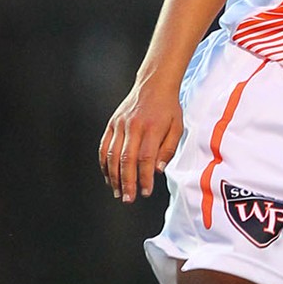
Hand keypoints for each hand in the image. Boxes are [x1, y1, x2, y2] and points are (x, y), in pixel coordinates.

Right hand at [99, 78, 183, 201]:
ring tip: (118, 192)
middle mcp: (133, 126)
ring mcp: (120, 124)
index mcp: (152, 127)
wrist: (153, 84)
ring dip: (113, 176)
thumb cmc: (168, 108)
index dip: (144, 178)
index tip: (145, 192)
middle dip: (127, 182)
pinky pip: (104, 146)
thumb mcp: (177, 127)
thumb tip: (157, 170)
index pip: (146, 158)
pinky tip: (109, 176)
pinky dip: (105, 163)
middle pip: (126, 159)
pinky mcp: (112, 123)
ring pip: (112, 155)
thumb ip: (168, 149)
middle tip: (128, 199)